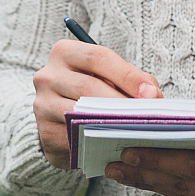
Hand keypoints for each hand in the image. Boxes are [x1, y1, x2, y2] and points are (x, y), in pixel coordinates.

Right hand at [32, 39, 160, 168]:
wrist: (60, 118)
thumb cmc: (92, 91)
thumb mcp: (109, 76)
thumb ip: (131, 79)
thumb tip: (153, 96)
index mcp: (65, 52)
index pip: (97, 57)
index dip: (127, 75)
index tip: (151, 93)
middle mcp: (47, 75)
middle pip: (88, 86)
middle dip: (122, 101)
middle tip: (147, 115)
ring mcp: (42, 104)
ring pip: (80, 113)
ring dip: (110, 122)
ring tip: (135, 128)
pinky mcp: (44, 131)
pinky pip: (73, 137)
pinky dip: (96, 140)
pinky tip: (115, 142)